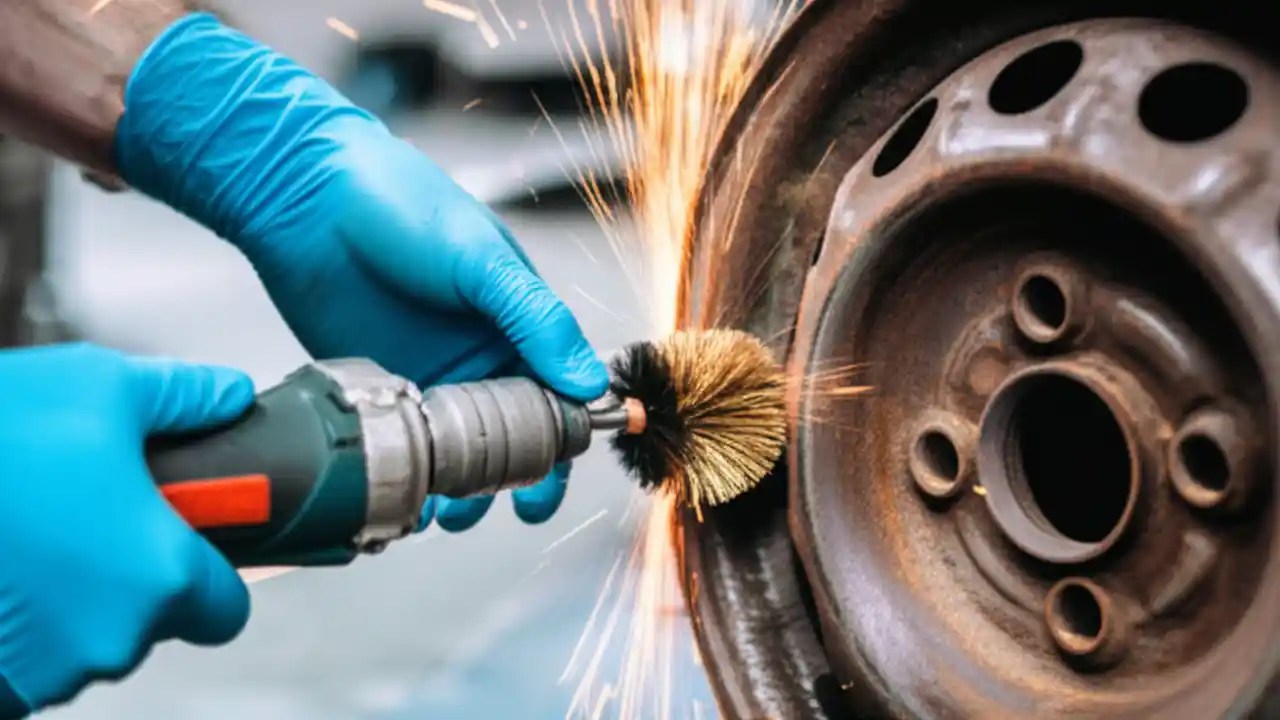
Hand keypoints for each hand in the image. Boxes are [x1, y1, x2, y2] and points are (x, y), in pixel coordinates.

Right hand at [0, 344, 254, 716]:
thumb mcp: (100, 387)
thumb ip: (183, 398)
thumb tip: (229, 396)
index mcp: (162, 575)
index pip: (225, 609)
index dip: (208, 573)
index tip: (182, 541)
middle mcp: (113, 640)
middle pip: (149, 623)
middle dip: (125, 578)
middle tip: (81, 520)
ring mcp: (45, 675)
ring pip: (82, 643)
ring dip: (65, 603)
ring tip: (23, 537)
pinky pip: (23, 662)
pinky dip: (14, 626)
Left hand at [114, 14, 609, 530]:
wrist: (303, 196)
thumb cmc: (402, 205)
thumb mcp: (480, 260)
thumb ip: (535, 321)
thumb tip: (591, 384)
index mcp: (520, 322)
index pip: (561, 390)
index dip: (567, 434)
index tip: (561, 469)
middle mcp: (482, 355)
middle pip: (517, 433)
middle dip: (521, 476)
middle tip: (515, 507)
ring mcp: (432, 374)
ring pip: (464, 448)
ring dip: (466, 485)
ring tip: (453, 509)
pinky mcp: (383, 387)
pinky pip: (410, 442)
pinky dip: (414, 475)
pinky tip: (408, 495)